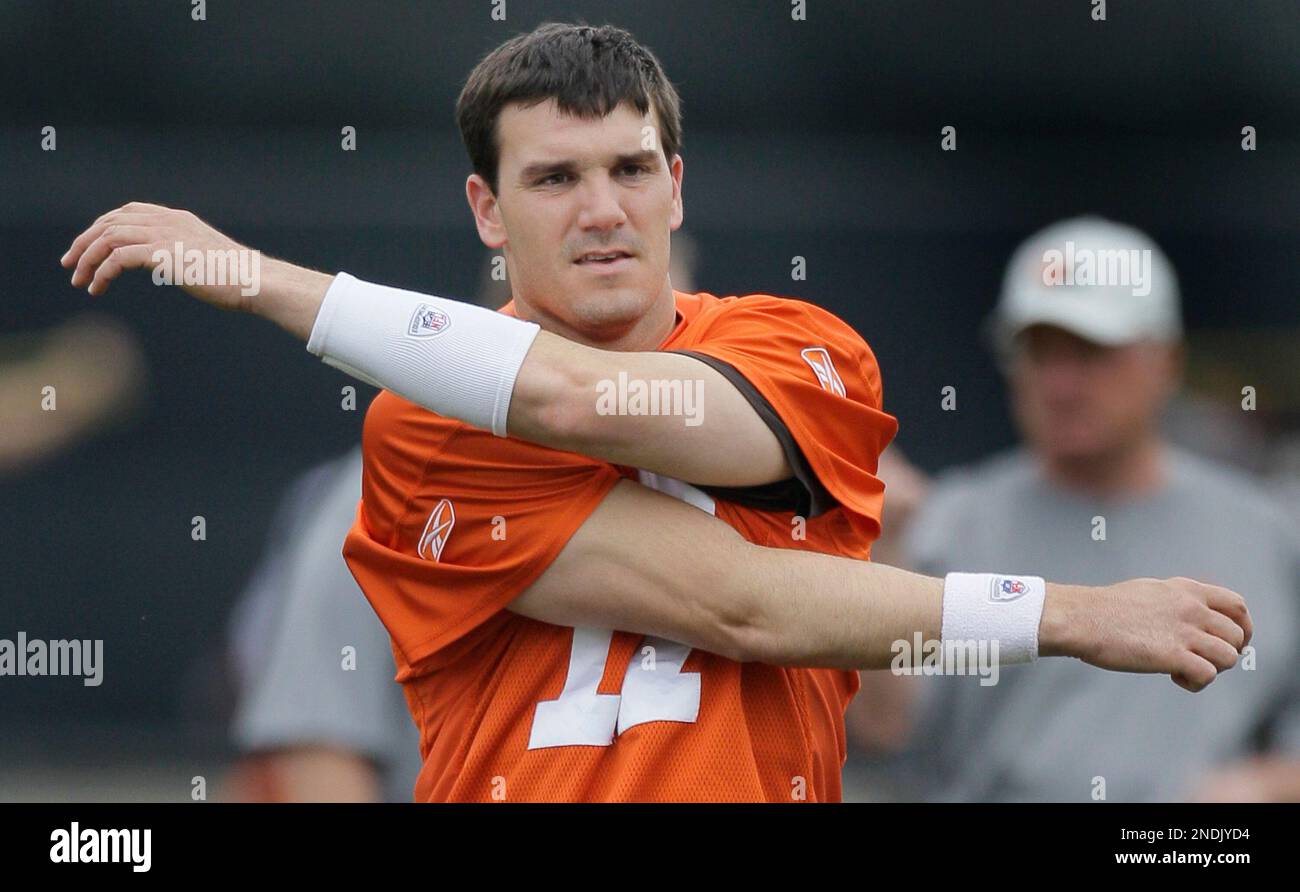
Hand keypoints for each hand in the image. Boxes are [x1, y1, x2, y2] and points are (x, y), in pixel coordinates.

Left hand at [61, 202, 333, 339]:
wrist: (254, 282)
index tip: (89, 248)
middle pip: (111, 222)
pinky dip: (102, 272)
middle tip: (70, 264)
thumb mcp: (206, 259)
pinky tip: (98, 288)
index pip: (128, 212)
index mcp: (178, 219)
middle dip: (84, 242)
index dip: (103, 228)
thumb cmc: (238, 278)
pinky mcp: (162, 253)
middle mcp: (168, 220)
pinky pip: (117, 258)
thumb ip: (185, 255)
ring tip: (80, 280)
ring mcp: (165, 234)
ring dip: (87, 259)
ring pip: (108, 238)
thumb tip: (176, 268)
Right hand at [1041, 577, 1251, 691]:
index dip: (1241, 627)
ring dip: (1213, 669)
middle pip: (1237, 636)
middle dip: (1226, 653)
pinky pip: (1207, 674)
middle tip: (1200, 661)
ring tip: (1185, 669)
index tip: (1227, 642)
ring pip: (1229, 657)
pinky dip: (1196, 682)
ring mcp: (1183, 631)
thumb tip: (1188, 616)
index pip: (1237, 605)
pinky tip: (1174, 677)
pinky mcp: (1172, 655)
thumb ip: (1176, 600)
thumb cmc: (1105, 608)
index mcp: (1186, 590)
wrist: (1080, 618)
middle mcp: (1191, 608)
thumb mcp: (1150, 591)